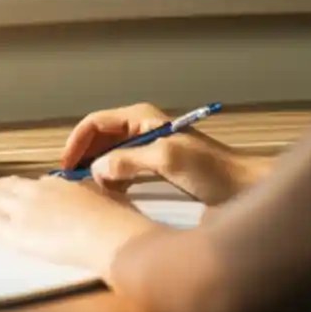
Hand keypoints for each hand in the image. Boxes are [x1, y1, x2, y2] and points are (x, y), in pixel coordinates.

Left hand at [0, 176, 157, 278]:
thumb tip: (94, 198)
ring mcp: (25, 211)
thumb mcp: (105, 197)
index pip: (36, 184)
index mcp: (60, 184)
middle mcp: (38, 192)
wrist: (110, 237)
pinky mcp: (18, 233)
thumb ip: (90, 196)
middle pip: (9, 186)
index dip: (24, 187)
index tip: (18, 188)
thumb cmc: (116, 219)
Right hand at [62, 103, 266, 205]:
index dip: (77, 142)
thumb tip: (96, 169)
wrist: (243, 187)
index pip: (95, 123)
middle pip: (98, 138)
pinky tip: (113, 195)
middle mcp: (141, 127)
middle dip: (84, 158)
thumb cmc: (211, 170)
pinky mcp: (153, 166)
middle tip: (75, 182)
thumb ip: (129, 161)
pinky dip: (112, 180)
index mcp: (142, 117)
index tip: (67, 166)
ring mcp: (147, 146)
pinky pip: (122, 169)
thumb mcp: (167, 159)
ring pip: (108, 155)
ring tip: (93, 191)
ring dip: (97, 171)